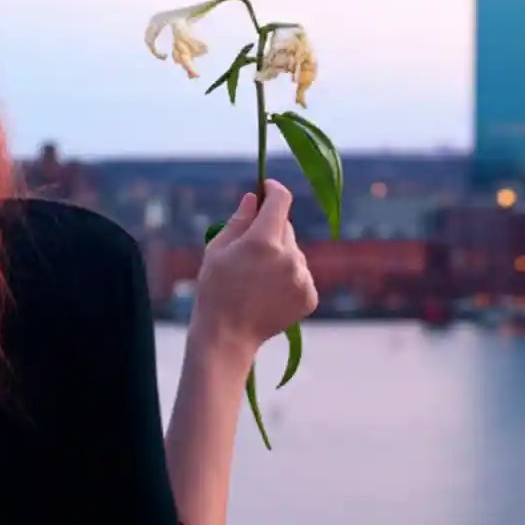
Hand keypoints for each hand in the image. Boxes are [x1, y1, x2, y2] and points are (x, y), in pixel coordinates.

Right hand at [191, 179, 317, 358]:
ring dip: (280, 255)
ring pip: (294, 251)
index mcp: (263, 241)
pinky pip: (300, 274)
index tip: (266, 188)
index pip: (281, 200)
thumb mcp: (217, 249)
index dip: (273, 189)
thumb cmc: (215, 290)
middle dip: (270, 230)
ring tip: (256, 278)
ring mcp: (302, 277)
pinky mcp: (309, 295)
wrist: (227, 336)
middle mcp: (289, 257)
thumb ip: (239, 220)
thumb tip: (254, 198)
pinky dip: (288, 277)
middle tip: (249, 249)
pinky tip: (268, 292)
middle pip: (286, 227)